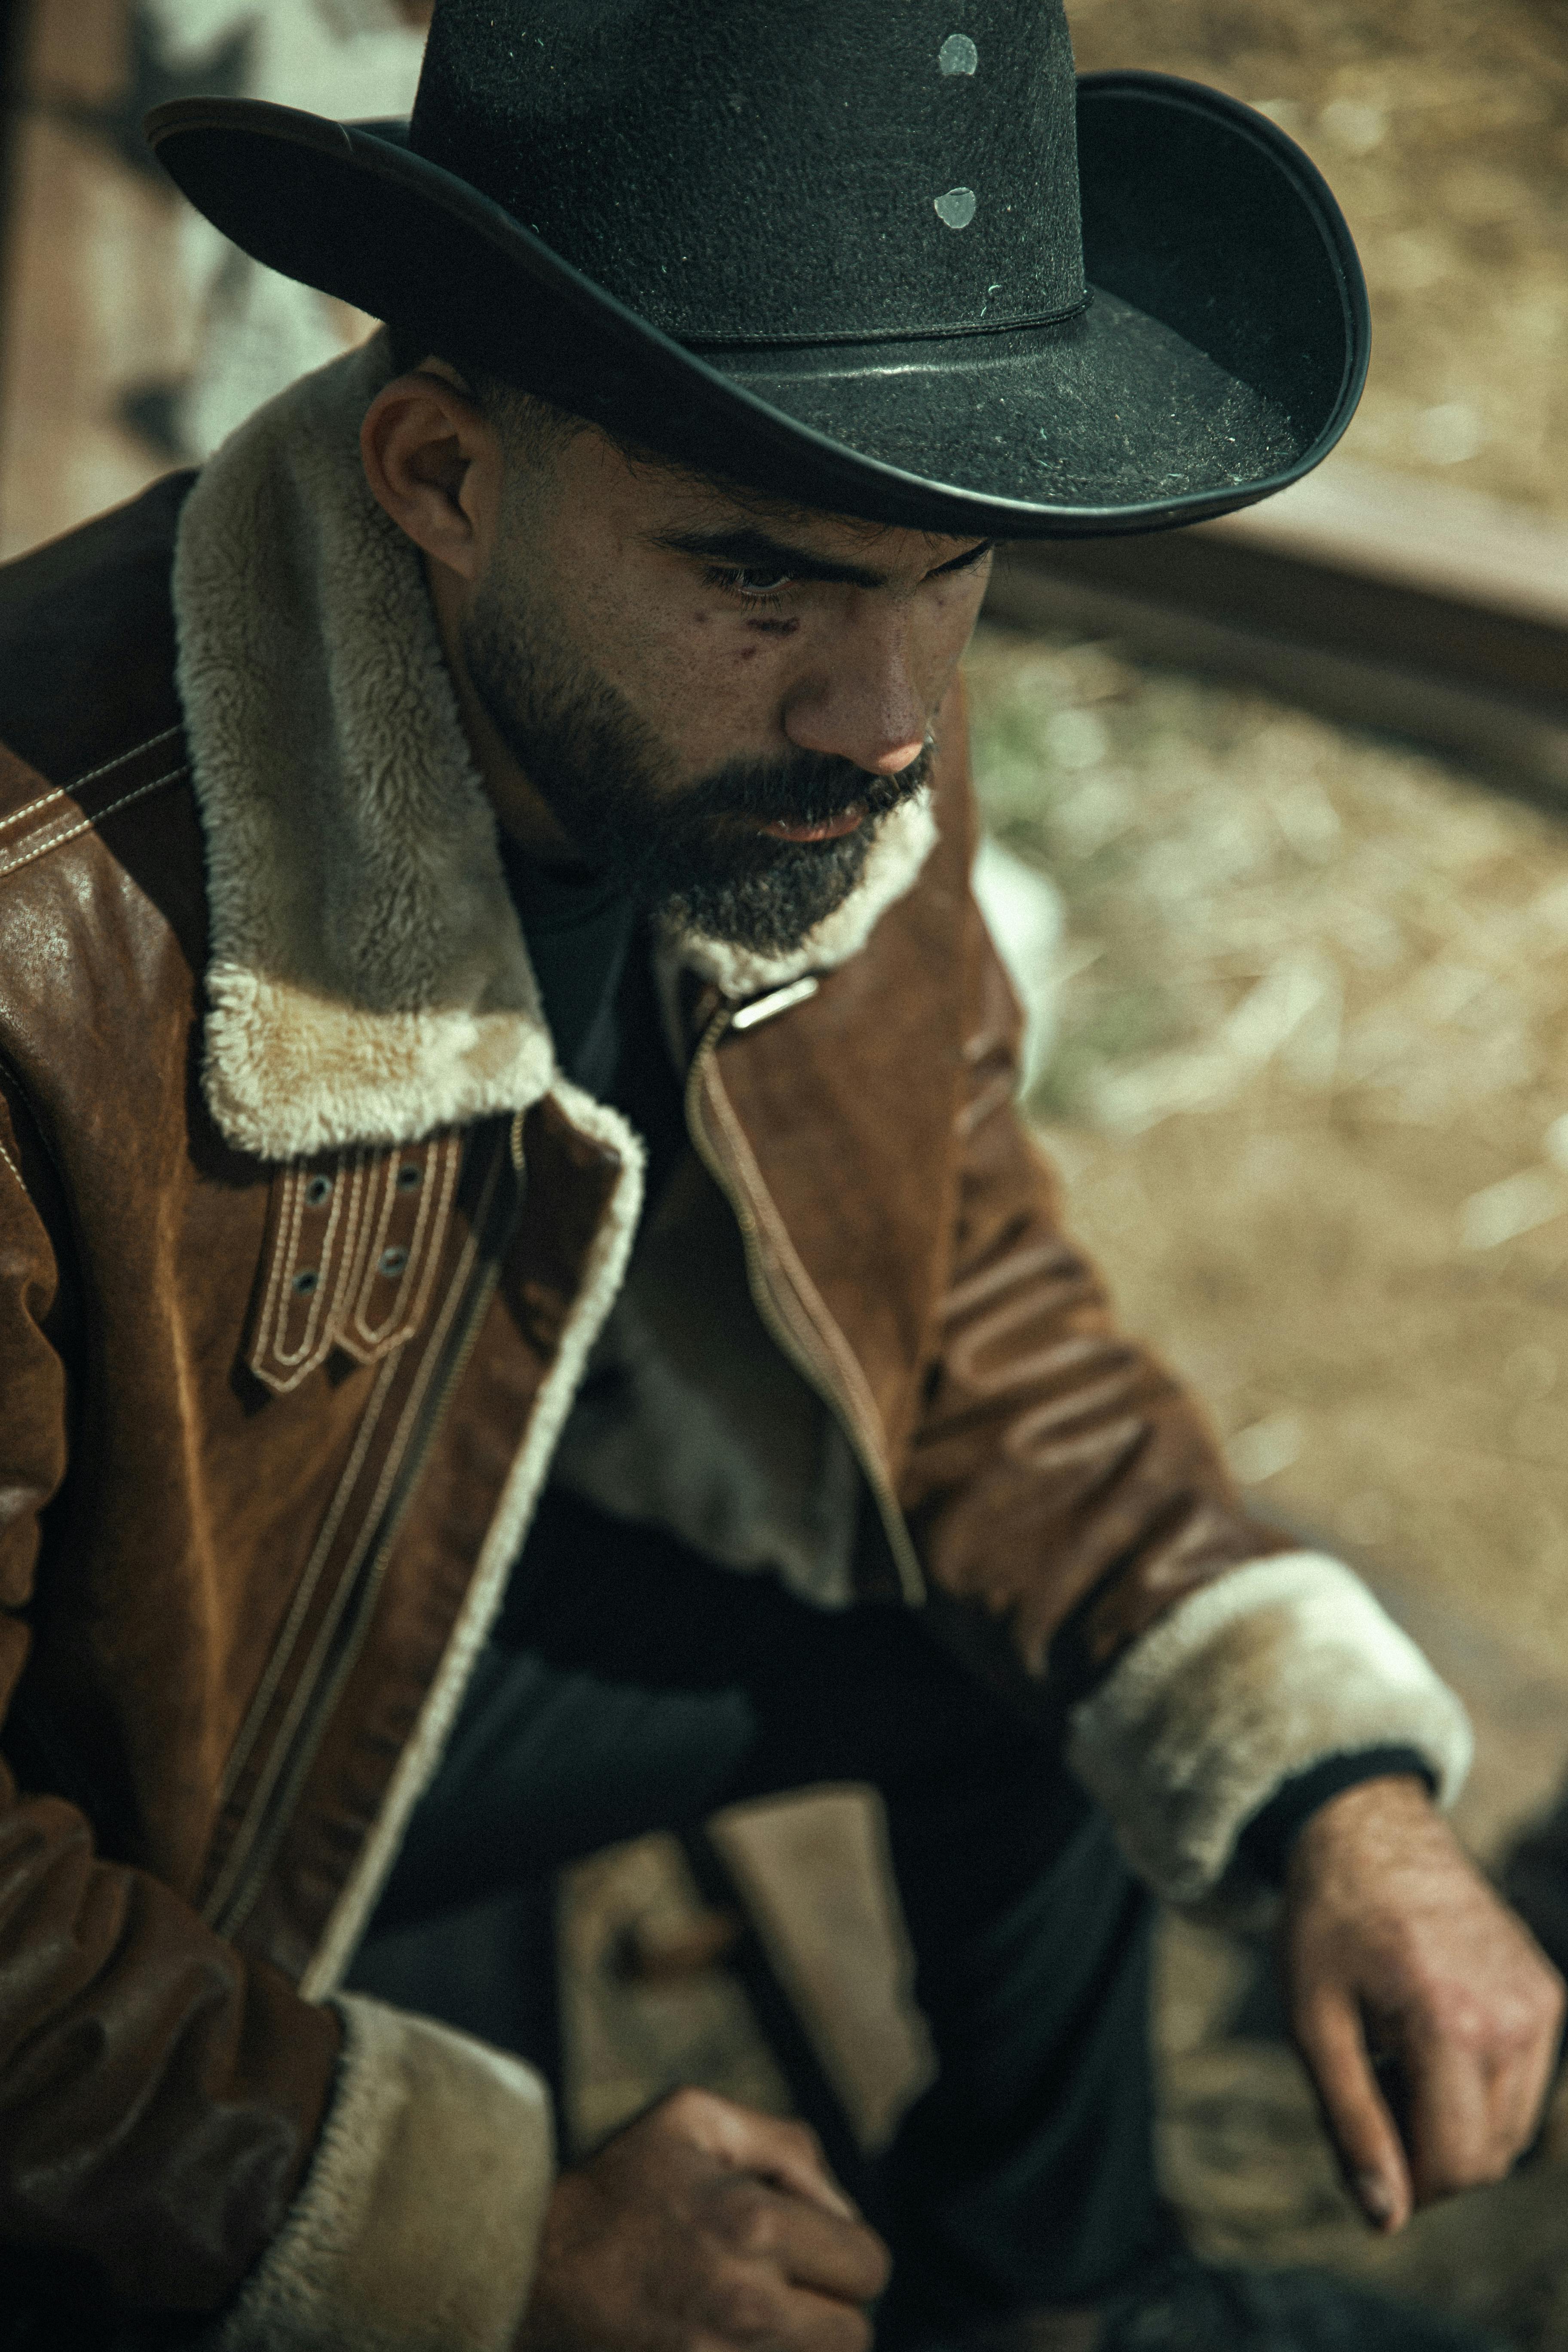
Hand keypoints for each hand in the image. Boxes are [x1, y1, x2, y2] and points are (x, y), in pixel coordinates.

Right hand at [516, 2086, 890, 2351]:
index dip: (846, 2254)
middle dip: (829, 2309)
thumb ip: (785, 2143)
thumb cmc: (616, 2187)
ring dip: (798, 2347)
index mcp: (755, 2226)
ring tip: (751, 2318)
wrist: (527, 2272)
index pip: (869, 2267)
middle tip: (783, 2289)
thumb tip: (841, 2209)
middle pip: (854, 2337)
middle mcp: (747, 2304)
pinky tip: (727, 2339)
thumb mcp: (693, 2119)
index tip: (811, 2249)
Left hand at [1283, 1775, 1564, 2233]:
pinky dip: (1478, 2086)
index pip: (1456, 2165)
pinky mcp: (1546, 1994)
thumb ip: (1351, 2124)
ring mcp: (1540, 2006)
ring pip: (1512, 2129)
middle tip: (1370, 2089)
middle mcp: (1514, 2020)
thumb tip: (1385, 2220)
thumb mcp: (1314, 2024)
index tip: (1362, 2151)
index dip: (1407, 2185)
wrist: (1369, 1835)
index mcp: (1450, 2025)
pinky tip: (1429, 2035)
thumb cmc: (1329, 1927)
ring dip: (1454, 2121)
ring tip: (1396, 2057)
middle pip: (1488, 2157)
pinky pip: (1523, 2083)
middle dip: (1427, 2152)